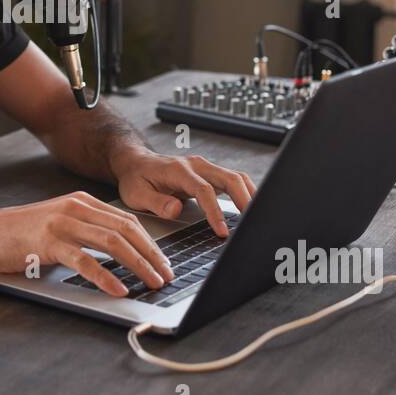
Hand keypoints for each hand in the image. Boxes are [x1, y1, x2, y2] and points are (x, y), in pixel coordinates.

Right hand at [0, 191, 175, 297]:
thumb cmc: (18, 234)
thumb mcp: (58, 223)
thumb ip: (85, 230)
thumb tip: (119, 252)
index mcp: (81, 201)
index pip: (126, 220)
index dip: (150, 242)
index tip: (164, 261)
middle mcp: (75, 208)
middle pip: (126, 230)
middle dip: (151, 254)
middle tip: (167, 274)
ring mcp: (62, 224)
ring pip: (112, 243)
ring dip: (138, 265)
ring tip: (152, 282)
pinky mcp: (48, 243)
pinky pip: (85, 261)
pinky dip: (106, 277)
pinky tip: (119, 289)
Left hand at [109, 148, 254, 237]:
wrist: (136, 163)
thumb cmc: (136, 179)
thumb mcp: (136, 194)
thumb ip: (156, 203)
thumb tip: (176, 210)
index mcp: (178, 170)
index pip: (203, 190)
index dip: (215, 211)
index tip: (223, 232)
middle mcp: (196, 166)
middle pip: (230, 178)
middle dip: (245, 200)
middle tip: (254, 223)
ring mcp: (206, 169)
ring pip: (236, 177)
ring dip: (250, 195)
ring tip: (259, 218)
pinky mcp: (211, 175)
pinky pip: (234, 181)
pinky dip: (246, 193)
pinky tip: (252, 209)